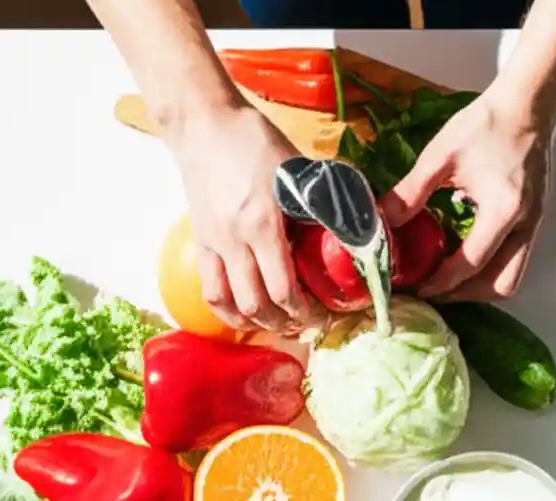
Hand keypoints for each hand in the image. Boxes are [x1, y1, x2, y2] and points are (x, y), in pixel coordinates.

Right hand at [168, 104, 324, 332]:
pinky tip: (245, 312)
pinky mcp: (200, 241)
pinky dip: (227, 309)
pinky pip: (210, 289)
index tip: (326, 315)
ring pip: (229, 305)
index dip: (308, 312)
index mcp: (262, 224)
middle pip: (257, 306)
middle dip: (286, 323)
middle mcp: (234, 241)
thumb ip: (323, 202)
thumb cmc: (253, 139)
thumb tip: (355, 230)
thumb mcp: (298, 169)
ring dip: (255, 322)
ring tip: (279, 323)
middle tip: (309, 324)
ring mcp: (213, 243)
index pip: (284, 289)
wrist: (202, 122)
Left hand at [381, 91, 552, 301]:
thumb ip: (412, 191)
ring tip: (448, 278)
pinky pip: (515, 259)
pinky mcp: (534, 219)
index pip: (471, 264)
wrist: (526, 106)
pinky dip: (490, 267)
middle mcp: (525, 224)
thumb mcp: (441, 155)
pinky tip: (465, 255)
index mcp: (502, 209)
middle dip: (466, 294)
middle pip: (502, 284)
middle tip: (433, 290)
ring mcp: (534, 224)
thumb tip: (384, 220)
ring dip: (481, 285)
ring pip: (512, 276)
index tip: (418, 289)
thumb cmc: (486, 124)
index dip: (442, 283)